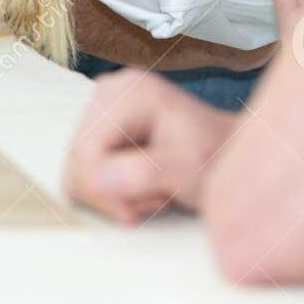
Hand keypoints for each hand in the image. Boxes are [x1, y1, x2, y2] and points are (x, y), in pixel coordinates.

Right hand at [64, 68, 237, 222]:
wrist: (227, 154)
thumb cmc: (215, 160)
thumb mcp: (187, 171)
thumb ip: (141, 174)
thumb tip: (93, 181)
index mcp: (132, 91)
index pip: (86, 150)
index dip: (101, 189)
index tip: (133, 212)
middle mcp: (111, 91)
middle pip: (77, 159)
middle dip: (110, 192)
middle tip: (153, 199)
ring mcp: (103, 106)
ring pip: (76, 168)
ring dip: (112, 193)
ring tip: (152, 192)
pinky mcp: (100, 125)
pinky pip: (82, 169)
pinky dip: (108, 188)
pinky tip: (140, 185)